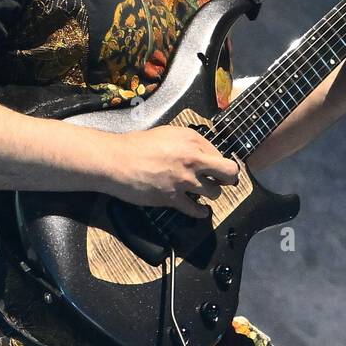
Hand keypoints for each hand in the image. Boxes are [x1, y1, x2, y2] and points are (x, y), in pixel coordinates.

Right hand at [107, 124, 240, 218]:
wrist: (116, 161)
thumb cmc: (136, 145)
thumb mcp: (167, 134)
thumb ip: (187, 143)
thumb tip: (201, 154)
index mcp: (192, 140)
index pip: (219, 154)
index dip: (217, 161)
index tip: (215, 167)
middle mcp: (193, 159)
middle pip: (228, 172)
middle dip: (229, 178)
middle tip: (224, 181)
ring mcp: (185, 180)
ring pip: (214, 193)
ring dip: (211, 194)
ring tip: (205, 193)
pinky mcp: (173, 198)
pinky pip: (196, 210)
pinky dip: (200, 212)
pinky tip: (201, 211)